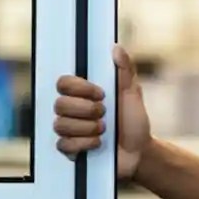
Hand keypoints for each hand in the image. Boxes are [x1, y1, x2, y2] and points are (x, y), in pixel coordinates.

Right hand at [54, 45, 151, 178]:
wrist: (139, 152)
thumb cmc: (134, 121)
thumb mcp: (133, 93)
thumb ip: (125, 69)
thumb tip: (116, 47)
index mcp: (84, 94)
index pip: (63, 83)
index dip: (80, 88)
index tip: (101, 94)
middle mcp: (72, 110)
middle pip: (59, 104)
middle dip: (87, 111)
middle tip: (105, 114)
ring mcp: (69, 130)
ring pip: (61, 125)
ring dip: (88, 128)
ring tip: (104, 130)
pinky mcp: (69, 150)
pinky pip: (64, 144)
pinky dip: (85, 144)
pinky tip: (98, 144)